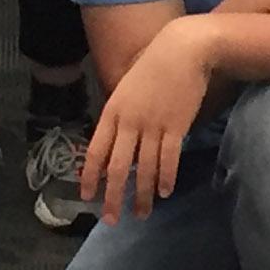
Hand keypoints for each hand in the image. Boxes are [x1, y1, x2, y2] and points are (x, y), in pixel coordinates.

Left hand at [80, 19, 211, 223]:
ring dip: (141, 195)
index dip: (90, 176)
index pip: (96, 150)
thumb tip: (116, 143)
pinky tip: (164, 192)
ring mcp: (152, 125)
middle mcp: (129, 122)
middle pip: (117, 167)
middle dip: (112, 196)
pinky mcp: (175, 127)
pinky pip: (168, 160)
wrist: (182, 50)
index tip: (86, 197)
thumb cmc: (154, 66)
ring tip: (141, 214)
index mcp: (112, 111)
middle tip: (111, 220)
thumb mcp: (127, 88)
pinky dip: (165, 178)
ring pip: (143, 169)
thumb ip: (121, 115)